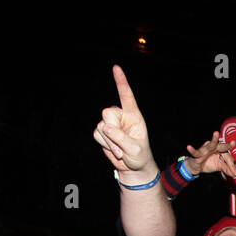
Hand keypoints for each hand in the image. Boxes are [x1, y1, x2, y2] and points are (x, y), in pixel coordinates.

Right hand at [93, 65, 156, 179]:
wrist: (133, 167)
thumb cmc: (139, 156)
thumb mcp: (134, 149)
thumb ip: (121, 138)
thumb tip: (104, 127)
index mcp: (134, 115)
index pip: (126, 96)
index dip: (121, 82)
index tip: (116, 68)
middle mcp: (121, 116)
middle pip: (107, 113)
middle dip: (112, 131)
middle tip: (121, 147)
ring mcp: (111, 123)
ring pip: (100, 126)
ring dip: (109, 142)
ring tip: (120, 151)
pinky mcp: (102, 132)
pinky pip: (96, 134)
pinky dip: (104, 145)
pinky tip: (114, 150)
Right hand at [185, 132, 234, 177]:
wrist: (197, 166)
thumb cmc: (209, 163)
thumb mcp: (220, 167)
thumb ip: (228, 169)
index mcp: (220, 151)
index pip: (227, 156)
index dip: (231, 165)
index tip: (235, 173)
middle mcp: (214, 148)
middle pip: (222, 146)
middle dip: (227, 145)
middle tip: (233, 143)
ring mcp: (206, 150)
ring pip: (210, 144)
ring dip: (214, 139)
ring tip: (216, 133)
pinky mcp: (198, 154)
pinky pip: (195, 152)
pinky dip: (192, 150)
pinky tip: (189, 147)